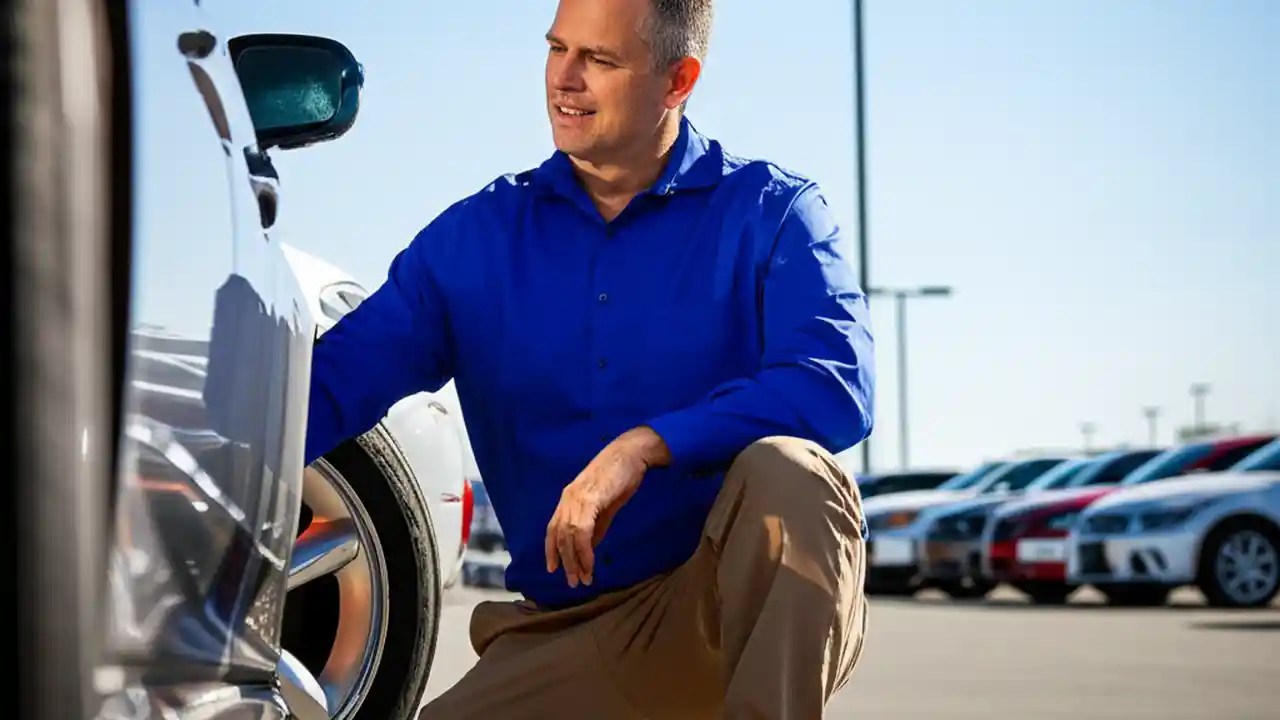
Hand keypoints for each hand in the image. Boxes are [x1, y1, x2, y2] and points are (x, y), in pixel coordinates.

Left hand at [545, 427, 670, 587]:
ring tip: (583, 578)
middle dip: (566, 562)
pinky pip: (582, 531)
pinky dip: (584, 550)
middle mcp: (568, 499)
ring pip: (569, 537)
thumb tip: (589, 547)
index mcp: (569, 498)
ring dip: (575, 561)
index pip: (553, 528)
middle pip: (560, 536)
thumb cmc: (621, 475)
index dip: (551, 549)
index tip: (554, 568)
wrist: (631, 453)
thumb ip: (596, 526)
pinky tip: (590, 563)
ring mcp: (576, 498)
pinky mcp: (589, 499)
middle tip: (573, 582)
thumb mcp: (605, 505)